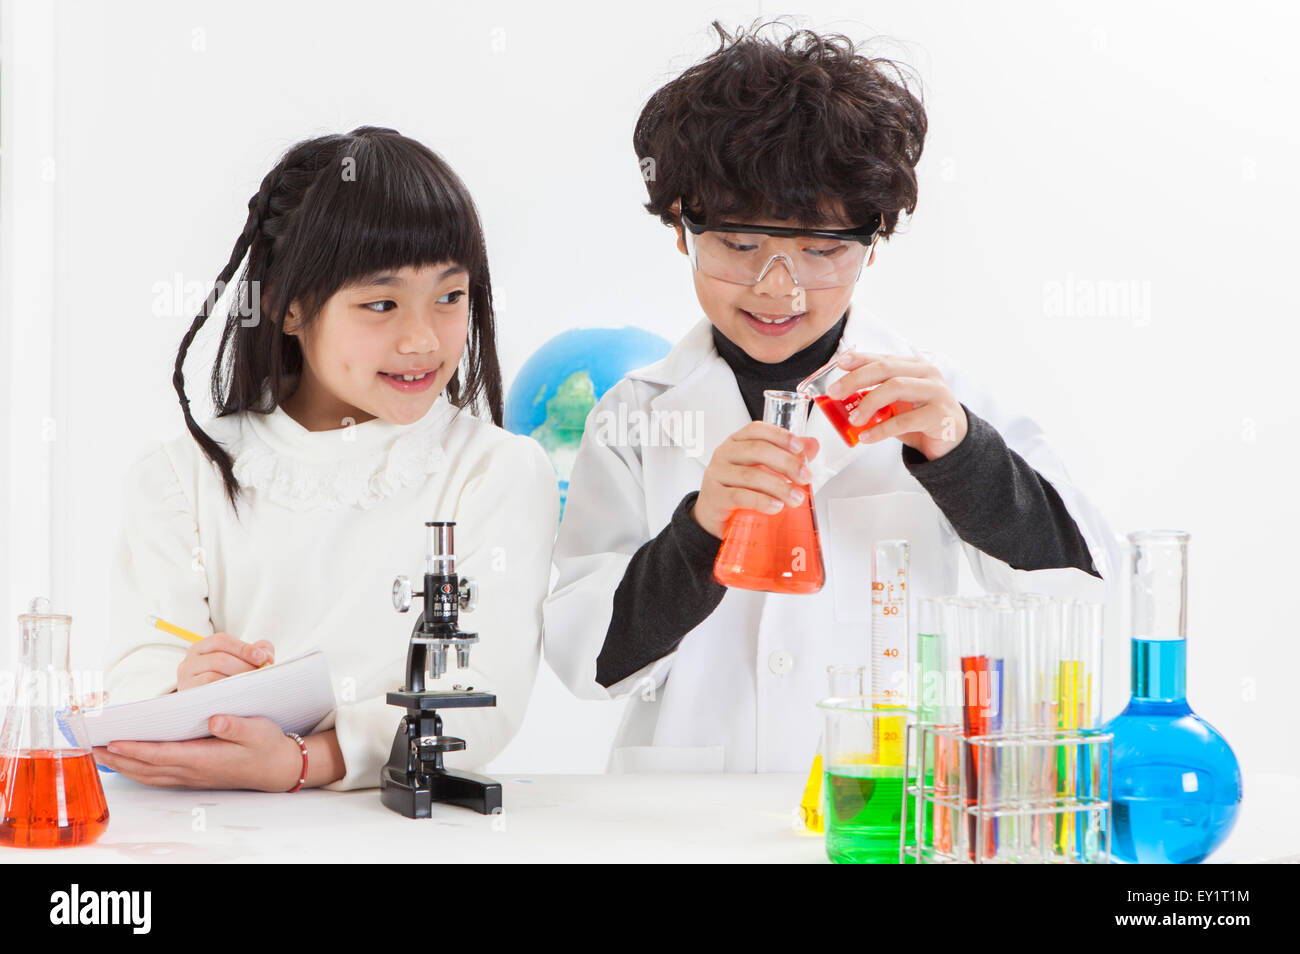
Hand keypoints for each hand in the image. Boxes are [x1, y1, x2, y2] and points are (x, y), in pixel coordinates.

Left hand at [92, 715, 302, 791]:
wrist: (278, 768)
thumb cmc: (267, 746)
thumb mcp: (259, 730)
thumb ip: (236, 725)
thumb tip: (215, 719)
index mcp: (205, 758)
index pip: (162, 754)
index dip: (136, 748)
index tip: (113, 740)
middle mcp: (193, 771)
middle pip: (146, 766)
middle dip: (117, 758)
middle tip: (89, 747)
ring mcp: (192, 776)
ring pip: (148, 774)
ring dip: (121, 766)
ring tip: (98, 754)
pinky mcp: (193, 776)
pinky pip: (157, 776)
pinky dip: (136, 771)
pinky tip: (127, 765)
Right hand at [176, 632, 274, 690]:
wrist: (208, 708)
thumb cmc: (226, 681)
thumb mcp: (240, 662)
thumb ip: (256, 652)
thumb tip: (266, 655)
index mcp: (201, 649)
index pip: (221, 641)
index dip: (243, 648)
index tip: (262, 657)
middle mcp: (189, 663)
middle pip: (219, 660)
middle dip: (244, 667)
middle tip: (260, 675)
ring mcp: (185, 682)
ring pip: (213, 678)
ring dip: (237, 682)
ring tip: (252, 686)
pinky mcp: (188, 699)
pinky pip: (207, 695)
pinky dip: (226, 695)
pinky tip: (240, 697)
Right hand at [692, 421, 820, 538]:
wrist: (713, 514)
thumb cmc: (737, 487)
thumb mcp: (762, 470)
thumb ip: (787, 456)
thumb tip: (812, 445)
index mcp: (737, 442)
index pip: (757, 430)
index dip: (780, 436)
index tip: (799, 448)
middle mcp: (725, 454)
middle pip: (757, 450)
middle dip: (786, 463)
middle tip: (805, 477)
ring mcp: (717, 474)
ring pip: (751, 475)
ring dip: (778, 487)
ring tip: (795, 498)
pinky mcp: (715, 496)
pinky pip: (740, 496)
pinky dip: (761, 501)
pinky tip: (775, 506)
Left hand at [828, 351, 967, 460]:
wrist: (952, 441)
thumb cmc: (920, 418)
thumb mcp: (896, 403)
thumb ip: (876, 395)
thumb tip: (842, 397)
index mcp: (914, 366)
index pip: (882, 358)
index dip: (859, 359)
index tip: (839, 363)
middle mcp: (926, 373)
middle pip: (886, 369)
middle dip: (856, 379)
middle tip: (834, 392)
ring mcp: (935, 392)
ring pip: (896, 388)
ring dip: (869, 403)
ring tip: (853, 419)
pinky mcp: (939, 414)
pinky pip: (904, 420)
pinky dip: (881, 429)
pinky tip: (866, 437)